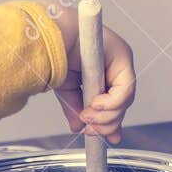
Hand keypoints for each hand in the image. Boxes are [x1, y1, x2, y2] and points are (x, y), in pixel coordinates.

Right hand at [48, 4, 136, 143]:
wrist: (46, 34)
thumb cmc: (54, 53)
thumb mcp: (66, 89)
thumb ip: (76, 108)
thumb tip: (79, 128)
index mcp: (103, 70)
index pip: (115, 101)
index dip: (112, 122)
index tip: (109, 137)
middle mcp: (115, 63)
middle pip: (122, 103)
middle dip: (107, 122)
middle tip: (91, 129)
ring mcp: (121, 58)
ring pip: (125, 99)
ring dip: (107, 115)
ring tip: (88, 116)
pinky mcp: (123, 55)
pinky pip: (125, 88)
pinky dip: (111, 103)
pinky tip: (95, 104)